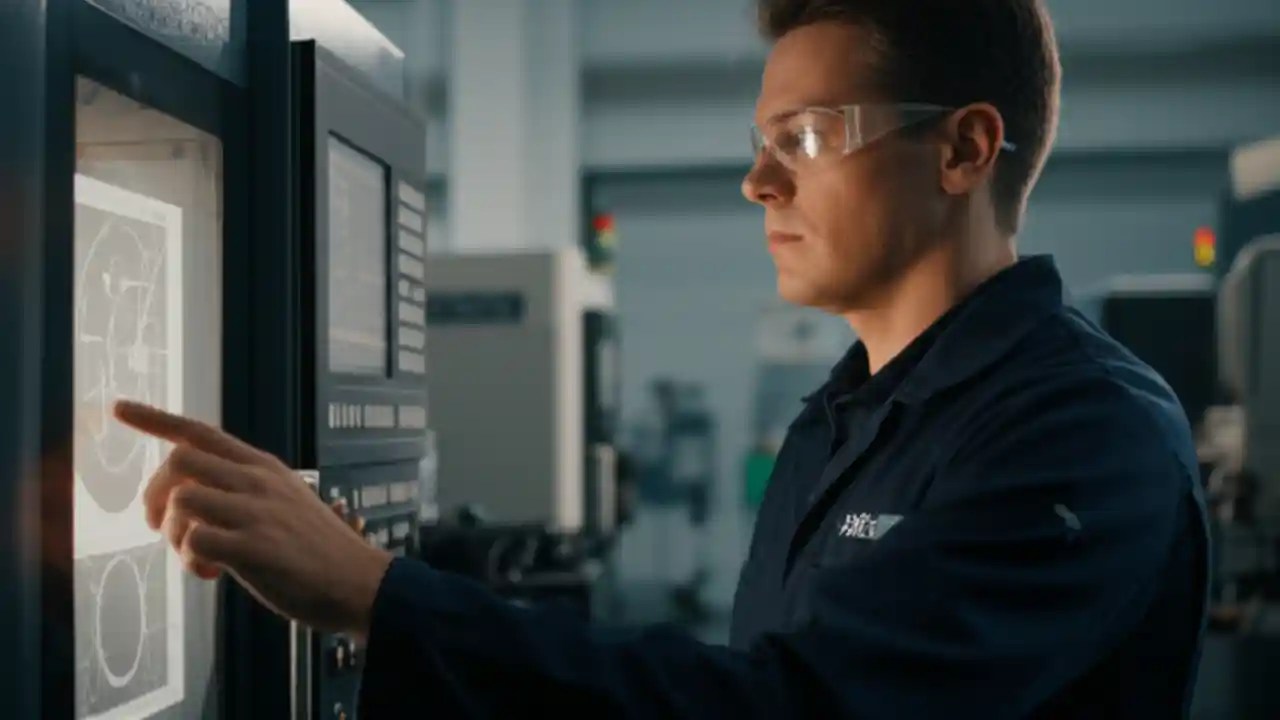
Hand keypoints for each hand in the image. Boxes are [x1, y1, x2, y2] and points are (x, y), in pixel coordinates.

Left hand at [114, 399, 392, 637]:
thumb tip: (192, 500)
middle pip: (178, 461)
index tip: (119, 408)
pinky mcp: (255, 548)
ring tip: (196, 557)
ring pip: (182, 500)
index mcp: (263, 468)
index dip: (155, 418)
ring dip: (172, 535)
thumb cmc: (318, 549)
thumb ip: (243, 492)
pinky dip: (190, 562)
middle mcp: (257, 481)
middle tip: (162, 527)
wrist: (359, 581)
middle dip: (155, 495)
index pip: (200, 431)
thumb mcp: (286, 501)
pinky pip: (195, 541)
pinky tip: (212, 575)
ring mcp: (257, 512)